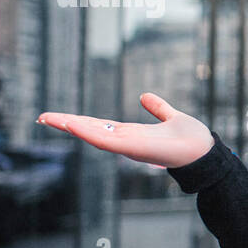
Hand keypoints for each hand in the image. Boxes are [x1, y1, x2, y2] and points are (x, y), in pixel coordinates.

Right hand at [36, 93, 214, 169]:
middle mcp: (126, 141)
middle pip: (90, 130)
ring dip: (71, 127)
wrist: (205, 151)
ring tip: (49, 118)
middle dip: (66, 124)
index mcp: (132, 134)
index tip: (60, 116)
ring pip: (92, 135)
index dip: (80, 121)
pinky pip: (106, 141)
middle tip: (42, 117)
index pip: (100, 126)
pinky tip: (73, 125)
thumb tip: (145, 96)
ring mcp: (128, 146)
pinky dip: (89, 133)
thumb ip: (158, 108)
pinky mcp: (133, 149)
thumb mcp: (170, 117)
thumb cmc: (191, 139)